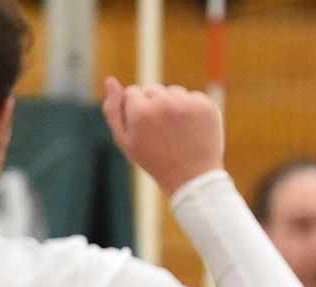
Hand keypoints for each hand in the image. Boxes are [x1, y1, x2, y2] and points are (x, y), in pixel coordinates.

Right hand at [102, 77, 223, 195]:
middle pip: (152, 89)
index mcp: (140, 112)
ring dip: (173, 106)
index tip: (145, 129)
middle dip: (154, 105)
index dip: (137, 111)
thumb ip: (113, 110)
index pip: (132, 92)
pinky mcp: (205, 105)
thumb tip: (110, 81)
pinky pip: (193, 97)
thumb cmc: (154, 161)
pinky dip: (192, 110)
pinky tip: (191, 129)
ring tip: (176, 132)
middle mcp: (163, 103)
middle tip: (162, 133)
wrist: (192, 178)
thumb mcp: (125, 141)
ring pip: (173, 91)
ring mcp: (186, 103)